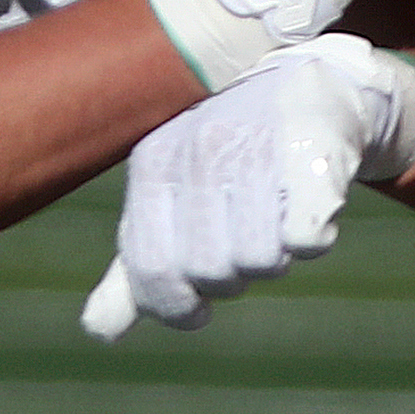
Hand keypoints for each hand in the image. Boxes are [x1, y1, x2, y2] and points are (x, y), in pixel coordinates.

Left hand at [81, 34, 414, 339]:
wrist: (306, 82)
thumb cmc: (228, 153)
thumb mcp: (170, 198)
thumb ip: (137, 264)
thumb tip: (99, 331)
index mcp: (154, 162)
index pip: (150, 267)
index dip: (175, 304)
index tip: (198, 306)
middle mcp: (201, 150)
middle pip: (212, 273)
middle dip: (234, 275)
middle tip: (247, 235)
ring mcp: (257, 147)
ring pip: (262, 261)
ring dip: (277, 255)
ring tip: (278, 212)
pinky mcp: (313, 151)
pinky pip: (307, 239)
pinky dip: (315, 237)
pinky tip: (309, 202)